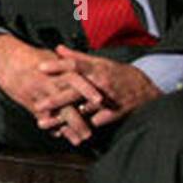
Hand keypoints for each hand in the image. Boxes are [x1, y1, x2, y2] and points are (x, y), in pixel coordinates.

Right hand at [0, 33, 104, 145]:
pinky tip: (60, 134)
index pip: (75, 80)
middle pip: (65, 102)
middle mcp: (47, 82)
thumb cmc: (29, 56)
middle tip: (89, 133)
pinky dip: (51, 126)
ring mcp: (37, 94)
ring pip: (54, 114)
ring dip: (67, 128)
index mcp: (55, 69)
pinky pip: (42, 117)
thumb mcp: (50, 57)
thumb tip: (82, 70)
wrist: (4, 57)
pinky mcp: (28, 101)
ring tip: (78, 140)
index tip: (99, 101)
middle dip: (77, 119)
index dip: (87, 90)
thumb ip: (66, 66)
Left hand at [34, 45, 160, 129]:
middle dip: (55, 100)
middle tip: (37, 105)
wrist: (144, 90)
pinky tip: (61, 133)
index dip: (58, 66)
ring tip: (43, 123)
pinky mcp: (112, 115)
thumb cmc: (117, 74)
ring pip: (81, 112)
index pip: (75, 66)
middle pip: (75, 92)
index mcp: (98, 70)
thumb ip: (77, 57)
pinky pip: (91, 123)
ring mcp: (107, 102)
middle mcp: (101, 85)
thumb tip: (58, 48)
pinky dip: (77, 128)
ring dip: (61, 119)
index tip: (40, 68)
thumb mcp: (100, 62)